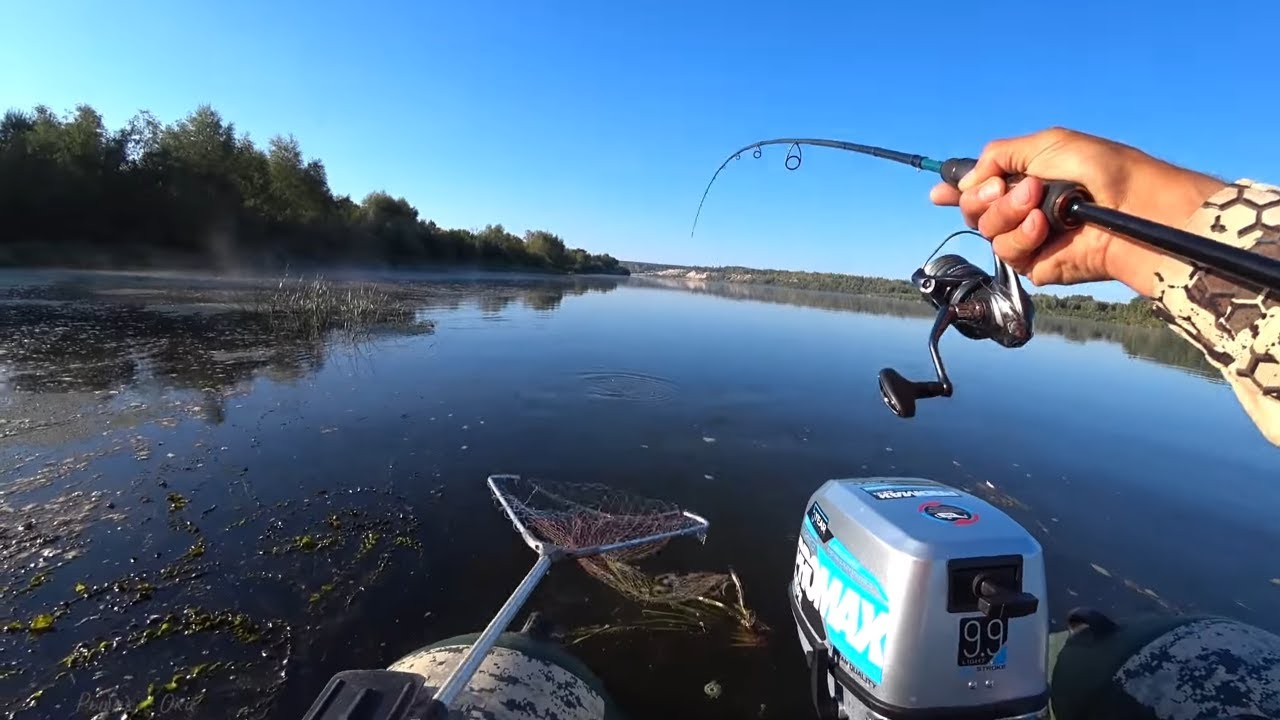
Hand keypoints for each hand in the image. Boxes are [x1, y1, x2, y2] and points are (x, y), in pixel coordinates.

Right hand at [928, 127, 1225, 296]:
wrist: (1130, 205)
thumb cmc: (1099, 169)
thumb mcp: (1044, 144)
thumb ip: (998, 156)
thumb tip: (966, 181)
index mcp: (1024, 178)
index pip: (980, 187)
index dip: (957, 189)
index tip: (938, 192)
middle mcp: (1022, 210)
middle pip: (973, 210)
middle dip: (983, 197)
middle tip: (1005, 188)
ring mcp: (1029, 238)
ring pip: (986, 232)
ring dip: (1007, 213)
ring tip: (1038, 203)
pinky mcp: (1037, 265)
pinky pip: (1007, 253)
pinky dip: (1023, 236)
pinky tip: (1045, 227)